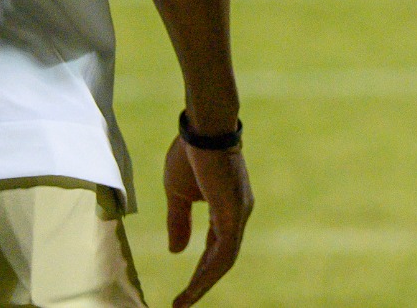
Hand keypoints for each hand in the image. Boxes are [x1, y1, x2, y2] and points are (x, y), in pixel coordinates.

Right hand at [163, 134, 252, 306]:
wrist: (200, 128)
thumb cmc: (190, 154)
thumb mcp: (178, 195)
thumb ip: (179, 222)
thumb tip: (177, 251)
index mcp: (227, 209)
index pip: (216, 249)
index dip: (201, 271)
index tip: (184, 293)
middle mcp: (239, 213)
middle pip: (223, 259)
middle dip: (202, 283)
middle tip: (182, 304)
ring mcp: (239, 212)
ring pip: (225, 259)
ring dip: (204, 283)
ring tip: (184, 302)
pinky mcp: (233, 210)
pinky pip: (224, 249)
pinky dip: (209, 270)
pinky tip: (195, 285)